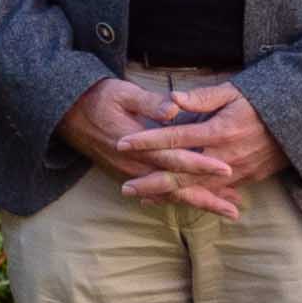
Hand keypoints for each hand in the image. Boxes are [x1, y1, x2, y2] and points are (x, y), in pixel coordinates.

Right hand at [60, 74, 227, 217]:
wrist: (66, 113)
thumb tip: (174, 107)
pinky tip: (198, 201)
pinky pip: (157, 193)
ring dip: (198, 202)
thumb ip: (149, 102)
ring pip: (169, 194)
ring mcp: (130, 174)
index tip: (226, 169)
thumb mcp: (122, 92)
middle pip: (176, 187)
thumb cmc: (98, 98)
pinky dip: (180, 199)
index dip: (201, 164)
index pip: (175, 157)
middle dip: (207, 198)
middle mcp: (134, 165)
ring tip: (226, 210)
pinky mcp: (127, 176)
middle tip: (235, 210)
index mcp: (138, 145)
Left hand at [118, 82, 284, 217]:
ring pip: (196, 188)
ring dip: (168, 195)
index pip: (175, 137)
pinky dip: (193, 198)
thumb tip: (173, 98)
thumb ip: (202, 97)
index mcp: (218, 130)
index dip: (147, 141)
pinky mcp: (246, 179)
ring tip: (141, 198)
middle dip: (151, 181)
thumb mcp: (232, 92)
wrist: (301, 122)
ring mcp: (236, 170)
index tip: (121, 144)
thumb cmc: (260, 102)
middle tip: (125, 188)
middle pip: (182, 173)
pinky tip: (172, 201)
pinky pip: (215, 192)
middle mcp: (225, 155)